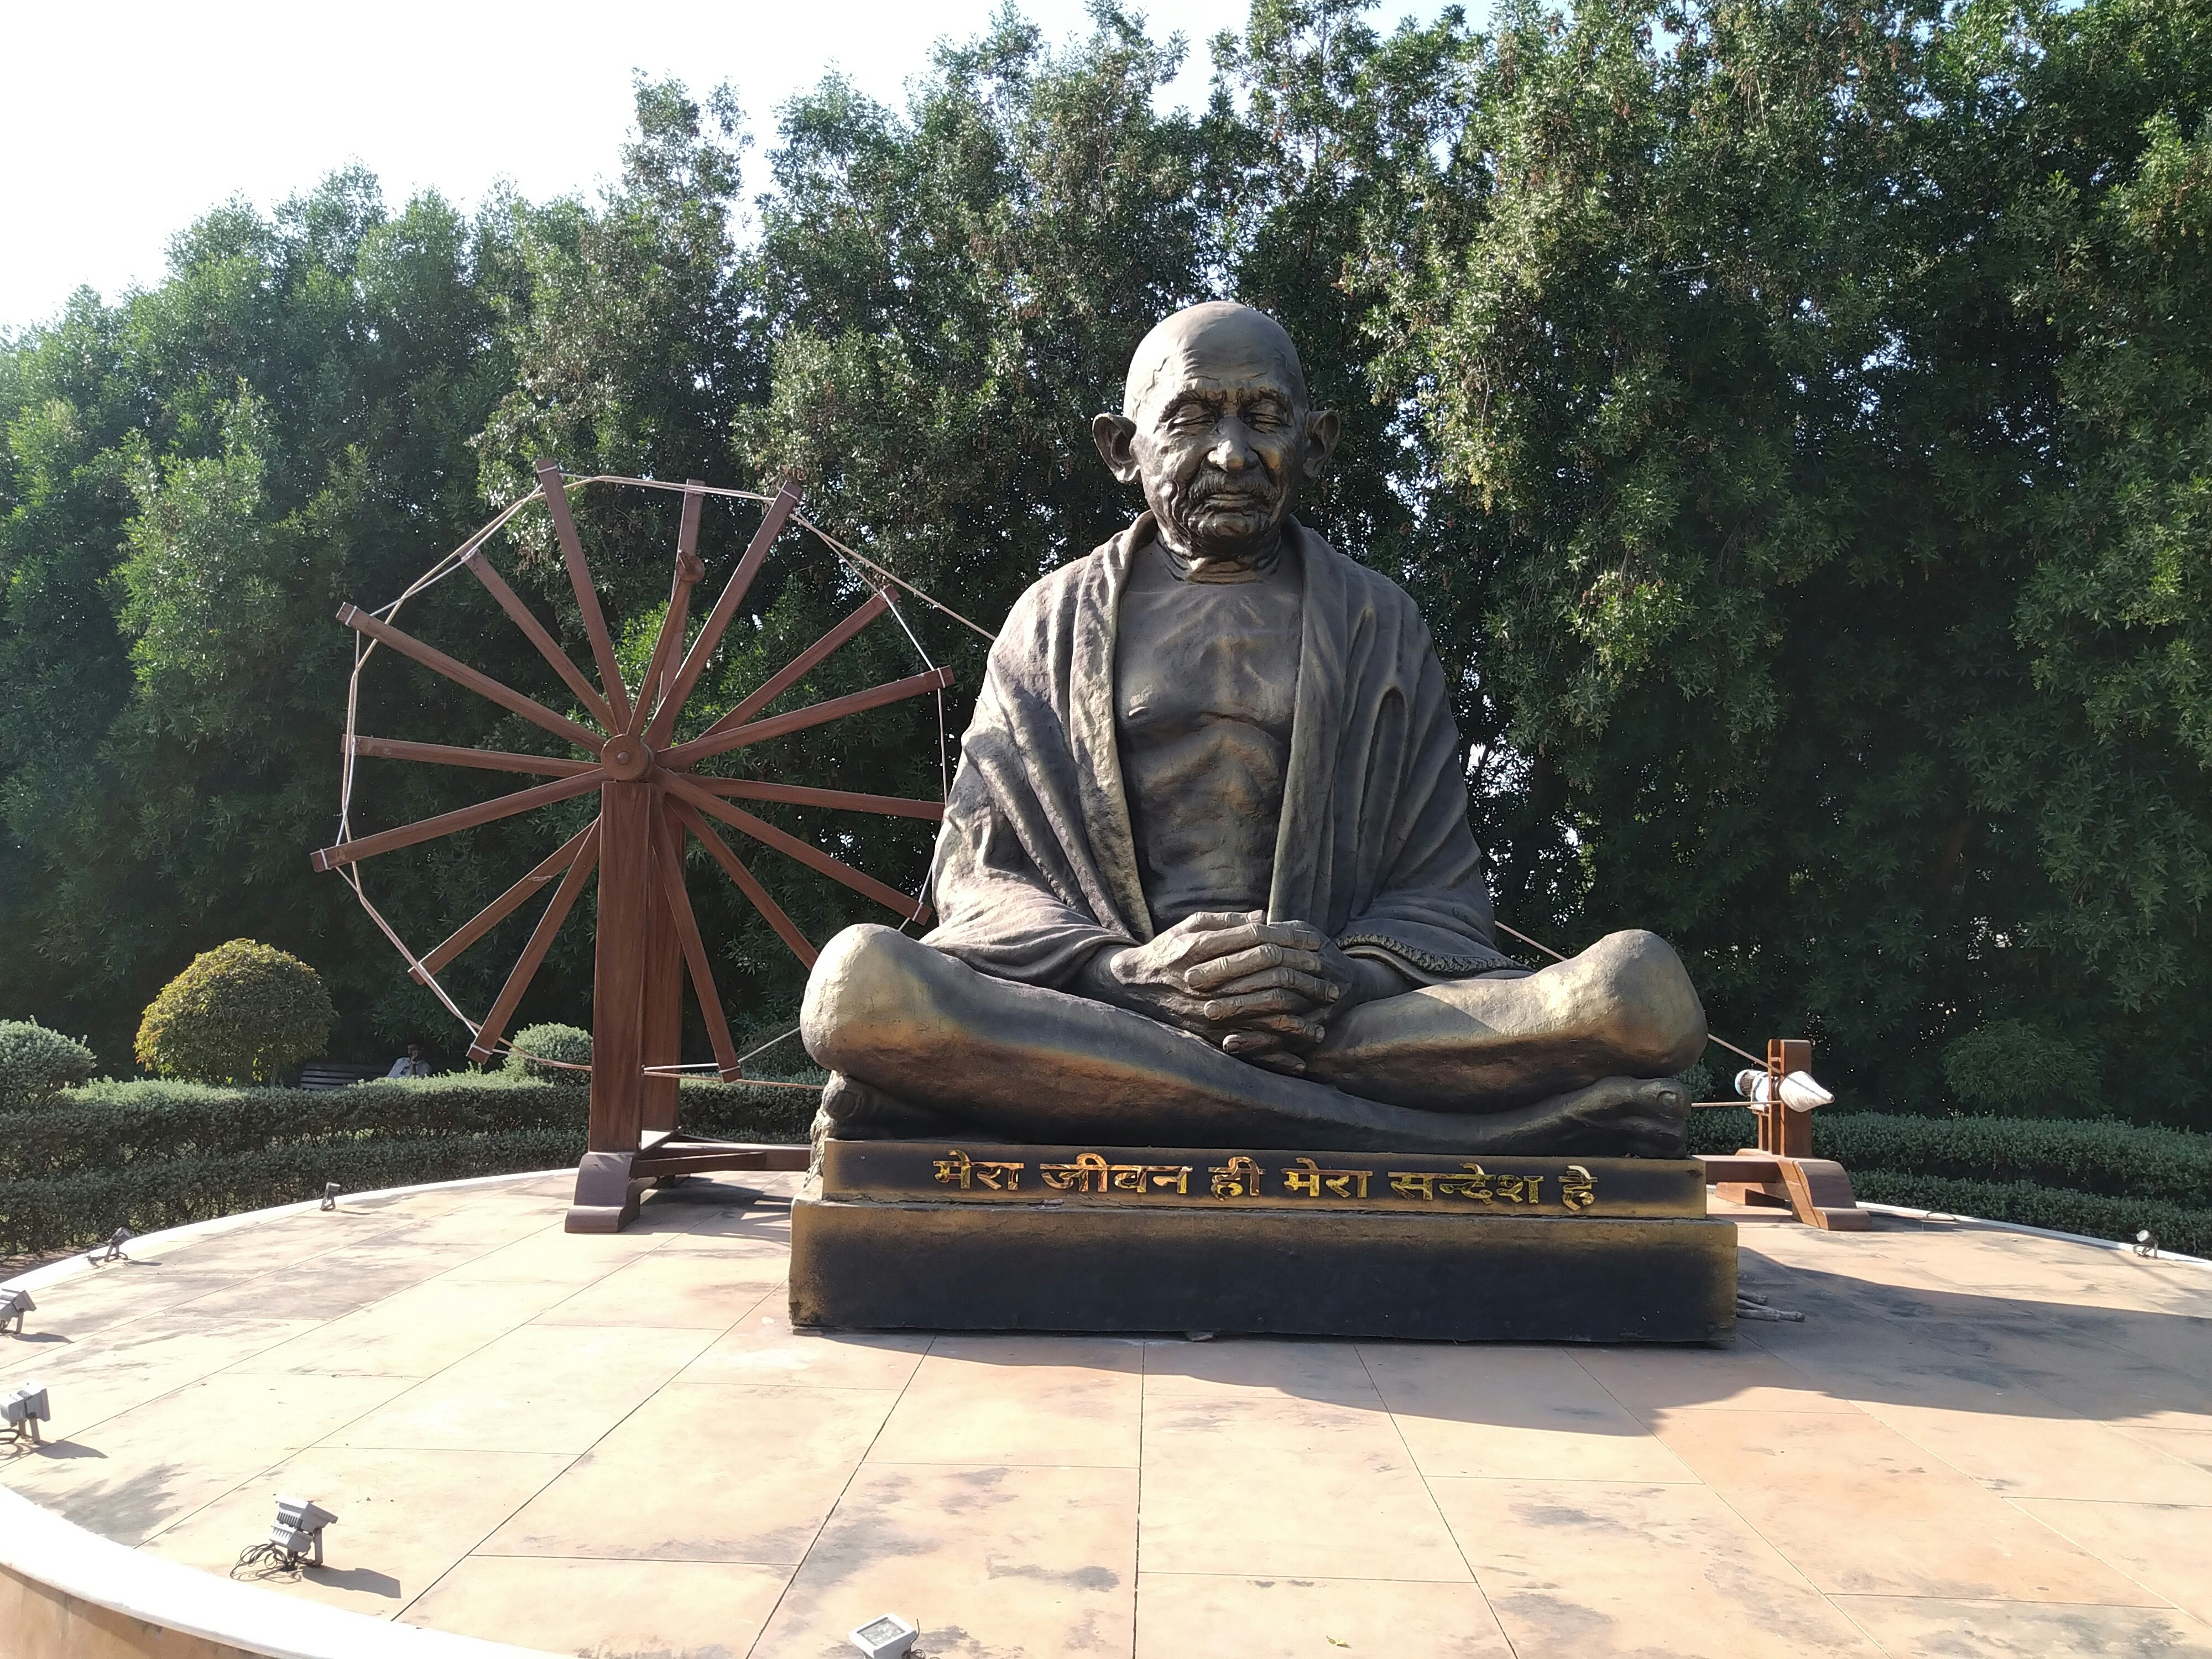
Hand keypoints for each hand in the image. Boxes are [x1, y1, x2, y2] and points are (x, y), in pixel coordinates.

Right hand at [1079, 911, 1375, 1074]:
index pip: (1257, 940)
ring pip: (1265, 1011)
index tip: (1317, 942)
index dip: (1291, 939)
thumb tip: (1266, 918)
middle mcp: (1205, 980)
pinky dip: (1277, 1054)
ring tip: (1327, 1012)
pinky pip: (1249, 1047)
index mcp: (1202, 947)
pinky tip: (1302, 1057)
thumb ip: (1228, 921)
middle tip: (1332, 977)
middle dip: (1306, 975)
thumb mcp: (1190, 925)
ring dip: (1301, 1012)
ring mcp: (1206, 1011)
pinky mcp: (1205, 1035)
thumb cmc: (1166, 951)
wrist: (1131, 988)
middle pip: (1268, 975)